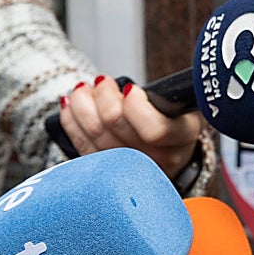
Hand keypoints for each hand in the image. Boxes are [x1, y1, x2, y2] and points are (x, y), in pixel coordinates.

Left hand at [59, 76, 203, 180]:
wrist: (172, 147)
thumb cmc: (176, 117)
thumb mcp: (183, 102)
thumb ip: (168, 92)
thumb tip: (130, 86)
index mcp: (183, 137)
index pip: (155, 129)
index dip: (135, 106)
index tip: (130, 88)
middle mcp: (160, 159)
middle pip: (117, 126)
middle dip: (102, 96)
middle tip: (102, 82)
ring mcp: (133, 169)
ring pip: (95, 135)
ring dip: (82, 105)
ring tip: (83, 90)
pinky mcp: (108, 172)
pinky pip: (83, 147)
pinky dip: (72, 122)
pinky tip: (70, 107)